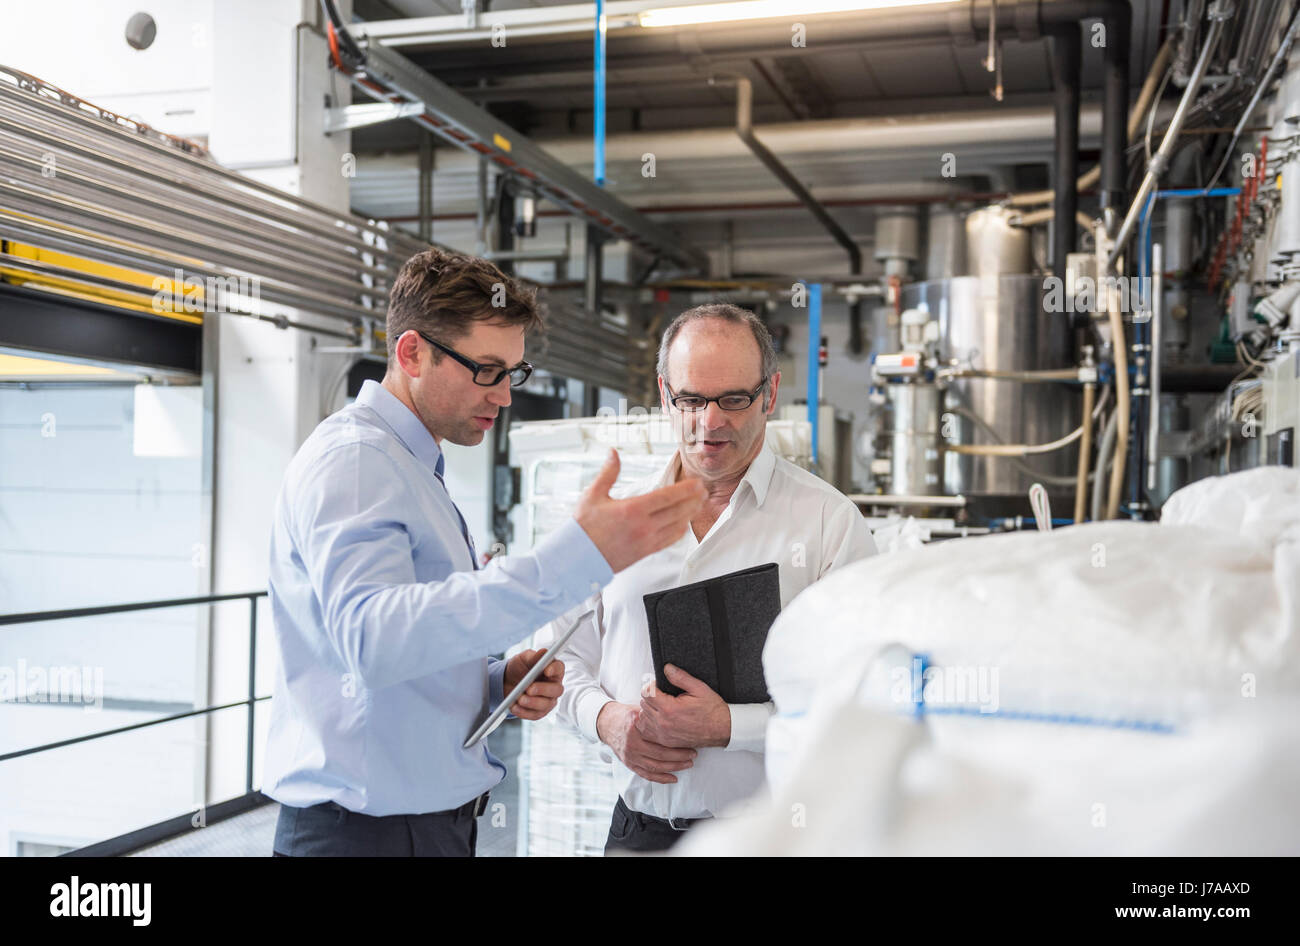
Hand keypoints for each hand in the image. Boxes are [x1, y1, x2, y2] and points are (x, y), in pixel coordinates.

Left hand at [502, 649, 563, 720]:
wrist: (507, 681)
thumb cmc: (519, 667)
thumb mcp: (523, 659)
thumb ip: (533, 656)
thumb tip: (544, 652)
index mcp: (553, 670)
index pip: (560, 668)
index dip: (555, 669)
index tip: (546, 670)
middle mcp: (554, 686)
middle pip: (556, 690)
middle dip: (543, 690)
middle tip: (529, 689)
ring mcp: (548, 700)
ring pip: (546, 704)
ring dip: (532, 702)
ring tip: (519, 699)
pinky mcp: (539, 712)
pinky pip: (535, 715)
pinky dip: (524, 712)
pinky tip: (514, 707)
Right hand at [573, 450, 705, 572]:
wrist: (577, 557)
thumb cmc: (583, 527)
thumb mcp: (593, 495)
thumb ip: (608, 473)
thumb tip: (613, 452)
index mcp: (632, 509)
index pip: (667, 496)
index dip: (686, 489)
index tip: (697, 483)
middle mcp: (643, 526)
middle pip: (678, 511)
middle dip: (694, 500)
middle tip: (704, 491)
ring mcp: (646, 541)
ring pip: (677, 526)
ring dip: (690, 514)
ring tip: (698, 505)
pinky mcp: (645, 553)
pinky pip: (670, 541)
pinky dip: (680, 531)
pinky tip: (684, 524)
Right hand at [596, 702, 696, 783]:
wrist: (607, 724)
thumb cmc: (626, 715)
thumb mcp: (639, 708)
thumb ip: (653, 712)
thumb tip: (674, 708)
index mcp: (635, 728)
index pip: (659, 737)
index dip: (677, 741)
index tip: (690, 740)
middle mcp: (632, 744)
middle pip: (660, 754)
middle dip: (679, 756)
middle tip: (693, 754)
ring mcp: (630, 756)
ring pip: (655, 767)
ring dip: (674, 767)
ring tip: (688, 764)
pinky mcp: (629, 764)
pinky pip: (646, 775)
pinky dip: (661, 778)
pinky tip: (673, 778)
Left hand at [636, 664, 729, 748]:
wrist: (722, 729)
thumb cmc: (712, 709)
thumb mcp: (699, 688)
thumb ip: (680, 677)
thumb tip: (666, 668)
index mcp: (670, 708)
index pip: (646, 692)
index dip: (651, 685)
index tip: (659, 685)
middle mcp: (663, 723)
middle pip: (643, 704)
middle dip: (650, 696)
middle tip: (662, 694)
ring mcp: (664, 734)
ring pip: (643, 718)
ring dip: (649, 710)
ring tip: (661, 705)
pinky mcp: (666, 741)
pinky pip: (647, 731)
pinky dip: (649, 723)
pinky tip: (659, 718)